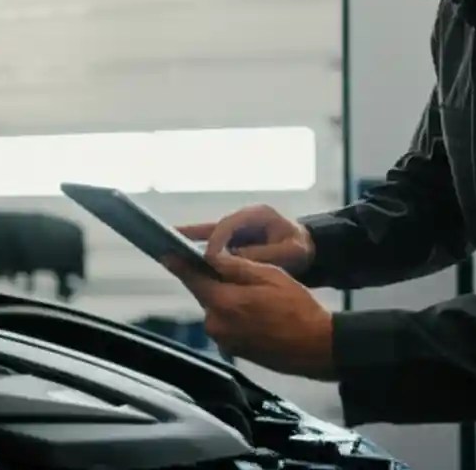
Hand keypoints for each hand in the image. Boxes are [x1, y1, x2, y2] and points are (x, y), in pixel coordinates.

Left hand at [163, 253, 336, 380]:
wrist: (316, 347)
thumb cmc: (297, 308)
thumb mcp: (269, 276)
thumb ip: (235, 266)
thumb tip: (210, 255)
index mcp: (223, 303)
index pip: (192, 278)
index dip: (179, 263)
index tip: (165, 252)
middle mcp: (216, 324)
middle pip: (205, 293)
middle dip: (216, 280)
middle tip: (242, 273)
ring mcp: (223, 340)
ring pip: (217, 308)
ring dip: (228, 298)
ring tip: (258, 296)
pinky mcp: (232, 350)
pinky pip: (226, 323)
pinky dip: (235, 314)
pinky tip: (259, 313)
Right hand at [177, 204, 315, 277]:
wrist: (307, 248)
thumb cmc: (301, 248)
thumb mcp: (291, 252)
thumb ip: (266, 255)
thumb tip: (237, 261)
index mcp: (258, 214)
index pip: (231, 224)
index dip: (218, 239)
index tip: (208, 257)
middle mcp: (244, 218)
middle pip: (214, 226)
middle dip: (193, 234)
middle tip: (170, 240)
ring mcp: (238, 229)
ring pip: (210, 234)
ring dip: (191, 241)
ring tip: (167, 247)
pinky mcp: (235, 240)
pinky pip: (214, 243)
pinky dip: (198, 248)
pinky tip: (181, 256)